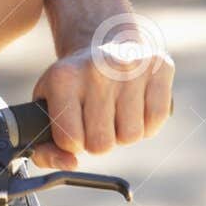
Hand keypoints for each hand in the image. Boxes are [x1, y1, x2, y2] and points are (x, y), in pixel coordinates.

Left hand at [30, 14, 173, 169]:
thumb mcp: (47, 106)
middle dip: (97, 140)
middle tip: (95, 118)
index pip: (70, 141)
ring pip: (131, 137)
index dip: (72, 142)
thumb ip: (45, 146)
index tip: (72, 126)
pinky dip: (146, 123)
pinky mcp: (160, 68)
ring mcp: (132, 67)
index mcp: (63, 78)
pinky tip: (134, 104)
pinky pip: (155, 122)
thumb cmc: (73, 85)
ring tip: (114, 108)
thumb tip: (71, 164)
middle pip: (102, 145)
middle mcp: (97, 69)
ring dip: (122, 131)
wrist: (104, 41)